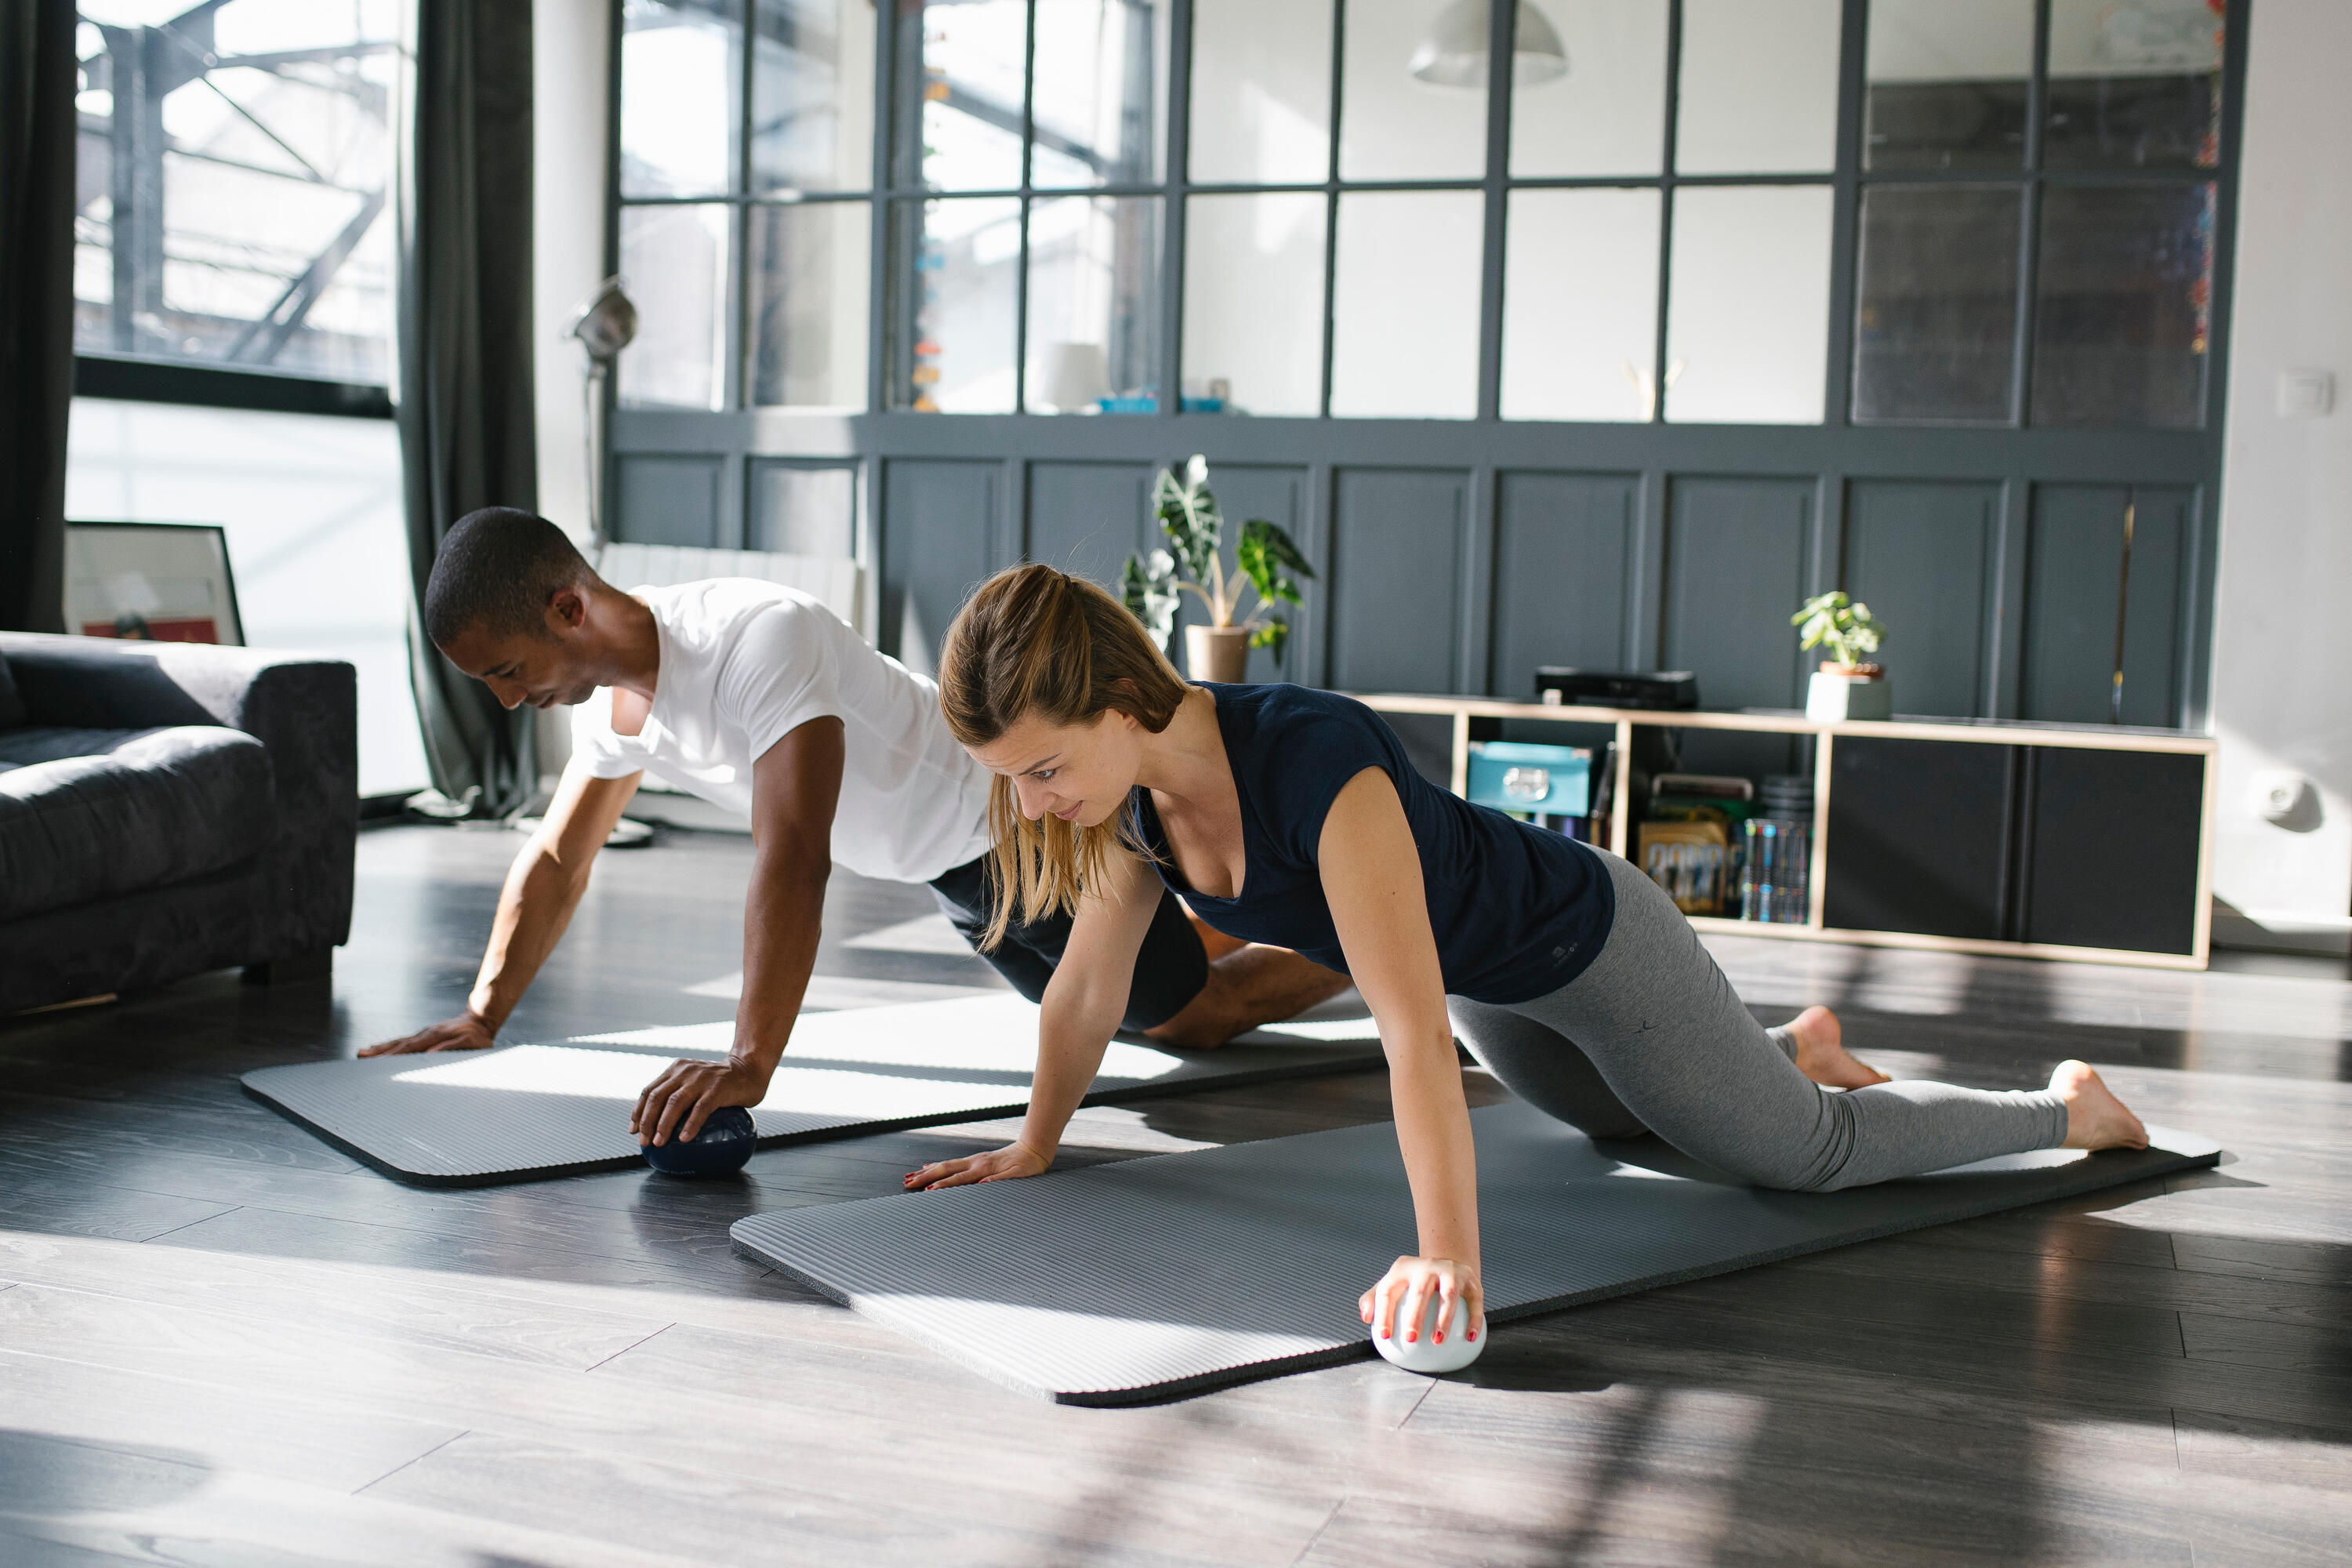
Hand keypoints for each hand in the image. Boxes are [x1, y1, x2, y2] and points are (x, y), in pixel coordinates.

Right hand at [359, 1013, 495, 1056]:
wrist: (480, 1019)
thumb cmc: (477, 1036)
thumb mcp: (470, 1043)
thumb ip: (451, 1048)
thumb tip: (429, 1054)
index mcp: (433, 1037)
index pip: (409, 1049)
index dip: (392, 1056)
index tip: (376, 1062)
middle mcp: (425, 1035)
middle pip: (398, 1045)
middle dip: (379, 1053)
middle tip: (360, 1057)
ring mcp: (423, 1035)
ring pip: (398, 1043)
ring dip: (380, 1049)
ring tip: (362, 1054)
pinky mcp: (424, 1036)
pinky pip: (404, 1041)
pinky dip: (390, 1046)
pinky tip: (379, 1049)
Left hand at [631, 1057, 774, 1145]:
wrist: (750, 1070)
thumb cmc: (722, 1082)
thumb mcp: (697, 1082)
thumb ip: (681, 1094)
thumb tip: (661, 1126)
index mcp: (676, 1069)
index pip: (650, 1090)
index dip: (638, 1111)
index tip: (633, 1131)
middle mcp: (685, 1071)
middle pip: (657, 1097)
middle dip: (646, 1121)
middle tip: (644, 1142)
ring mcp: (701, 1079)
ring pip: (674, 1103)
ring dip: (663, 1125)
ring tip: (659, 1142)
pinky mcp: (718, 1088)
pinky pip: (700, 1109)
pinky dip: (690, 1125)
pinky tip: (685, 1139)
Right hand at [903, 1142, 1049, 1190]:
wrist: (1034, 1148)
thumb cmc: (1028, 1166)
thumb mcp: (1020, 1175)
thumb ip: (1001, 1180)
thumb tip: (982, 1184)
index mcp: (984, 1168)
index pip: (958, 1178)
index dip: (942, 1185)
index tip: (927, 1192)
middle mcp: (976, 1162)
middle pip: (945, 1169)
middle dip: (925, 1177)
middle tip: (907, 1183)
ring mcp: (975, 1160)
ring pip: (945, 1165)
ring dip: (926, 1171)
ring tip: (910, 1177)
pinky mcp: (976, 1160)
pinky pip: (952, 1163)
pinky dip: (937, 1166)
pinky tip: (928, 1167)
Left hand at [1360, 1255, 1482, 1348]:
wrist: (1446, 1265)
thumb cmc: (1412, 1284)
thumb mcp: (1392, 1285)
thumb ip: (1373, 1300)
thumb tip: (1366, 1319)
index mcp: (1403, 1268)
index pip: (1389, 1289)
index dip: (1384, 1312)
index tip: (1385, 1336)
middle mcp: (1427, 1266)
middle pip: (1420, 1290)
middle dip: (1415, 1315)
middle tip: (1411, 1339)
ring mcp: (1451, 1271)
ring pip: (1449, 1293)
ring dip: (1444, 1318)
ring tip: (1437, 1341)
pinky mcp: (1471, 1279)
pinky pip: (1474, 1301)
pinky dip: (1474, 1319)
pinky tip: (1470, 1338)